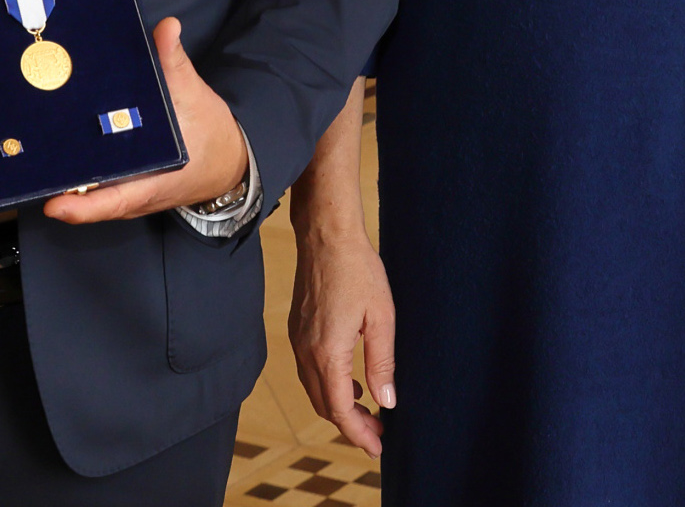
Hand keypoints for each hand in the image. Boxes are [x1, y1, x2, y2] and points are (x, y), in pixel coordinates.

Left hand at [42, 19, 252, 223]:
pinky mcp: (121, 181)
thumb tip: (166, 27)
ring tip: (28, 154)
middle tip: (24, 165)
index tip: (53, 205)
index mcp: (152, 181)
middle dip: (57, 184)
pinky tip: (53, 147)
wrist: (228, 160)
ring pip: (88, 190)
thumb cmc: (210, 135)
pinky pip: (94, 181)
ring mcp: (125, 190)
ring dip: (62, 177)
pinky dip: (75, 169)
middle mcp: (132, 192)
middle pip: (88, 197)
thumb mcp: (195, 96)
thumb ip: (176, 63)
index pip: (113, 202)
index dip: (81, 207)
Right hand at [287, 220, 395, 453]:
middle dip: (350, 425)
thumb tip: (387, 402)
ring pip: (315, 391)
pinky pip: (310, 372)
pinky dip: (329, 387)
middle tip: (377, 435)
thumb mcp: (382, 318)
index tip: (377, 447)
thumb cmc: (359, 271)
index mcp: (327, 353)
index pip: (339, 409)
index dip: (358, 433)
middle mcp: (306, 352)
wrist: (327, 237)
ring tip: (368, 413)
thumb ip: (382, 364)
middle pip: (324, 405)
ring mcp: (298, 342)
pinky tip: (351, 384)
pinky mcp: (298, 332)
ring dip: (338, 407)